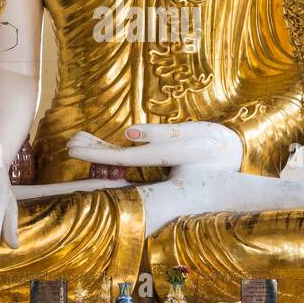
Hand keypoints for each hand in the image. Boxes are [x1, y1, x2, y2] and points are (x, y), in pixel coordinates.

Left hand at [66, 122, 242, 172]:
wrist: (236, 157)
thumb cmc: (215, 143)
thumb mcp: (191, 134)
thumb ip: (159, 135)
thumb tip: (127, 132)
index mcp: (163, 161)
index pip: (121, 159)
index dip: (95, 154)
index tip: (72, 148)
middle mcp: (155, 170)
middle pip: (115, 163)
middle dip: (91, 153)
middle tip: (67, 143)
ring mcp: (156, 169)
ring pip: (120, 161)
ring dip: (100, 151)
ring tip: (78, 139)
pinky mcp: (159, 165)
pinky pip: (130, 160)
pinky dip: (113, 152)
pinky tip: (102, 145)